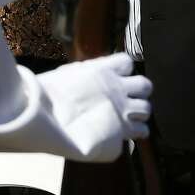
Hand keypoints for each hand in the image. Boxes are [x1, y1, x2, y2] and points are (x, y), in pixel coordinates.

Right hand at [35, 52, 151, 160]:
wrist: (48, 116)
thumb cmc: (50, 93)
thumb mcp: (69, 73)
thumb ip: (86, 74)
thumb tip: (90, 77)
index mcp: (104, 70)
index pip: (127, 62)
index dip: (122, 70)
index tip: (115, 77)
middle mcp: (118, 88)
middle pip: (145, 85)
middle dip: (137, 92)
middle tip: (125, 98)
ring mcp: (123, 109)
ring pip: (146, 108)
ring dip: (138, 112)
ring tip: (125, 117)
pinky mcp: (123, 130)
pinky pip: (142, 131)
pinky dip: (134, 132)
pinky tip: (123, 132)